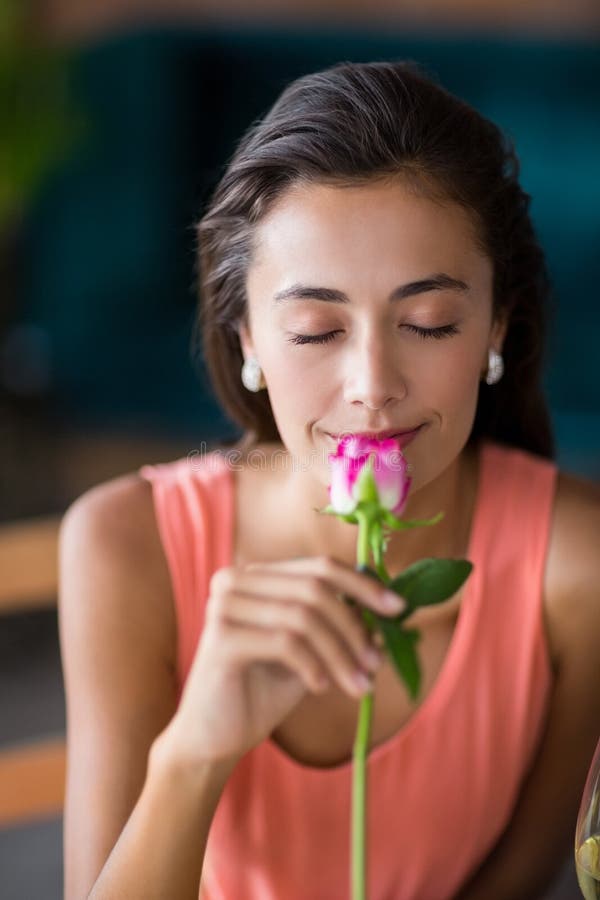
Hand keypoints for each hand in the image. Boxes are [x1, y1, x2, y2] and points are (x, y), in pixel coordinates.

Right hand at [164, 555, 404, 764]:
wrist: (215, 737)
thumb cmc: (264, 689)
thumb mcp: (313, 651)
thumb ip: (343, 626)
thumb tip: (391, 615)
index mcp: (257, 574)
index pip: (320, 566)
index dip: (363, 585)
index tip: (398, 610)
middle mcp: (235, 579)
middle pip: (315, 588)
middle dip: (354, 627)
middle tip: (376, 664)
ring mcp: (224, 605)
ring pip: (304, 616)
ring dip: (340, 653)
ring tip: (359, 686)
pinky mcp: (221, 637)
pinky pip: (285, 642)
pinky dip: (313, 665)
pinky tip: (320, 688)